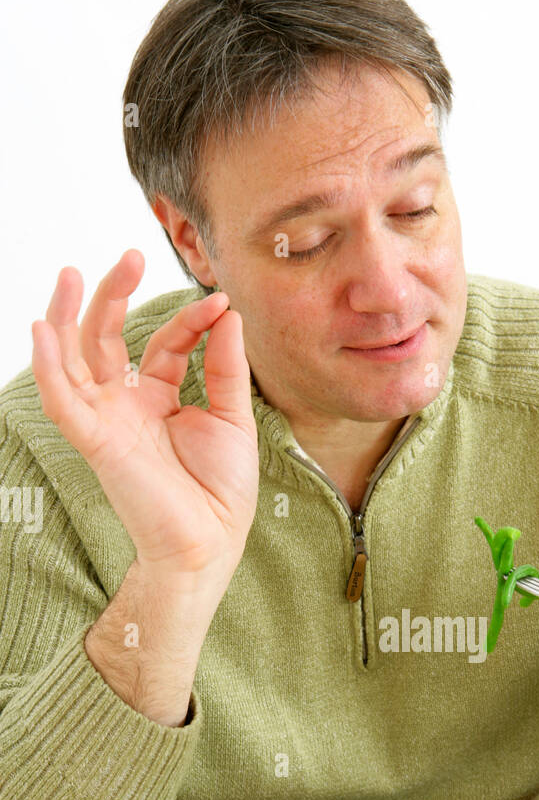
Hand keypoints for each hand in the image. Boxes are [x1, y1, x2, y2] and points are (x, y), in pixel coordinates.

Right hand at [31, 250, 258, 586]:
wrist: (211, 542)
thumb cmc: (221, 491)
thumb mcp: (233, 418)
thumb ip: (225, 366)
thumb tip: (226, 311)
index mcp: (157, 399)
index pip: (161, 344)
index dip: (188, 320)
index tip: (219, 302)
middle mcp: (126, 405)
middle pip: (105, 338)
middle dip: (115, 295)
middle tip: (131, 257)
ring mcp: (107, 420)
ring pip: (73, 357)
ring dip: (68, 314)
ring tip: (71, 272)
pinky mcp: (95, 440)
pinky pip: (61, 398)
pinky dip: (48, 363)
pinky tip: (44, 327)